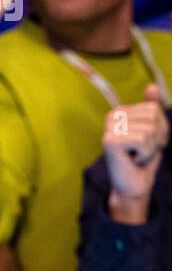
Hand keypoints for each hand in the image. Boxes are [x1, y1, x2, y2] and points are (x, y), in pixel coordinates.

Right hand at [105, 83, 167, 224]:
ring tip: (138, 156)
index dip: (161, 127)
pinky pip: (142, 140)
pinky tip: (133, 160)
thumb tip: (151, 86)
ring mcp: (109, 128)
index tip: (149, 141)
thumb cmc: (144, 158)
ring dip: (150, 148)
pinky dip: (145, 154)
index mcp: (121, 111)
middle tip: (143, 151)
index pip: (154, 108)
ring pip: (149, 129)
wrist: (134, 184)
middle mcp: (112, 116)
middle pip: (153, 116)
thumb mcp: (154, 130)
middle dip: (157, 137)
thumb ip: (152, 108)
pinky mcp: (110, 141)